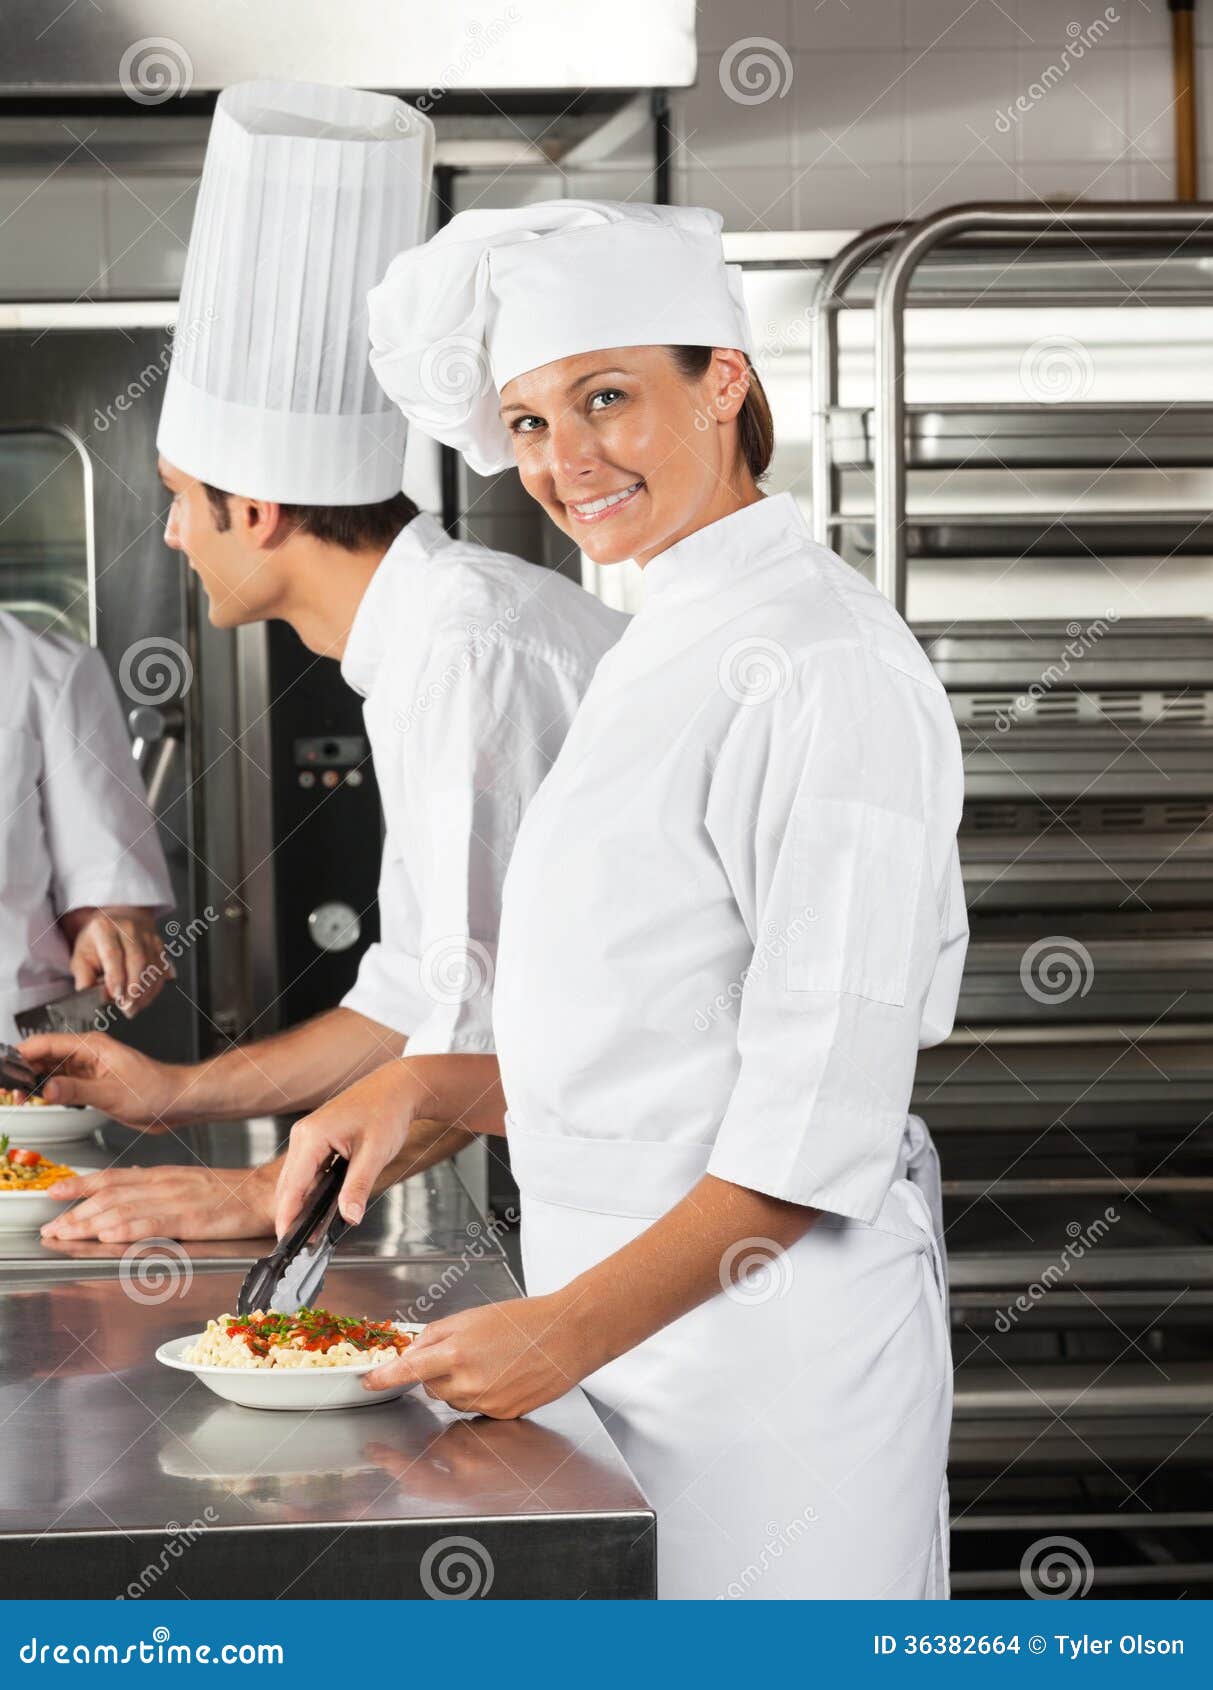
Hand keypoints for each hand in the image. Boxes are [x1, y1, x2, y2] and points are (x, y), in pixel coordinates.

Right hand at [18, 1030, 185, 1129]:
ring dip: (33, 1081)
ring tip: (17, 1097)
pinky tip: (38, 1099)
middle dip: (23, 1071)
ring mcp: (89, 1069)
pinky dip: (48, 1090)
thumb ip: (75, 1090)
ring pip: (51, 1070)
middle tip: (8, 1091)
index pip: (46, 1044)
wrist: (176, 1102)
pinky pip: (62, 1083)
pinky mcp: (93, 1084)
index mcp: (92, 1046)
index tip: (5, 1070)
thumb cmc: (156, 1089)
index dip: (20, 1056)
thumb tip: (46, 1088)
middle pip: (44, 1056)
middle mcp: (88, 1054)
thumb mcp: (111, 1093)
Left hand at [40, 1162, 275, 1242]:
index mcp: (164, 1176)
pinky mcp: (192, 1218)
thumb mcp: (189, 1184)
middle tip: (50, 1227)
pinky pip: (153, 1223)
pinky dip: (126, 1229)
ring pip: (123, 1209)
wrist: (266, 1194)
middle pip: (110, 1195)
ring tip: (65, 1235)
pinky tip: (108, 1236)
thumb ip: (158, 1188)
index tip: (54, 1193)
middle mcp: (165, 1184)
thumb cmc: (232, 1194)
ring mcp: (177, 1200)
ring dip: (89, 1223)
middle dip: (75, 1212)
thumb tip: (129, 1190)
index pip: (113, 1177)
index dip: (80, 1184)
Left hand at [59, 905, 173, 1016]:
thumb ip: (84, 979)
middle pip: (138, 960)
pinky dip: (155, 987)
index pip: (113, 954)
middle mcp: (129, 929)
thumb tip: (96, 997)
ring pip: (153, 967)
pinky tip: (145, 999)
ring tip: (135, 1007)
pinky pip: (162, 968)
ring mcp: (147, 936)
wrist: (117, 923)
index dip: (116, 977)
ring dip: (145, 991)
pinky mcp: (159, 944)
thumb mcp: (81, 957)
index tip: (116, 996)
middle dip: (134, 988)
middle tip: (127, 1008)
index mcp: (105, 929)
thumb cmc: (97, 943)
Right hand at [275, 1062, 416, 1235]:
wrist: (397, 1087)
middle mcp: (303, 1135)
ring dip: (301, 1203)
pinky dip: (310, 1190)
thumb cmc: (387, 1111)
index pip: (292, 1185)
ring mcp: (307, 1135)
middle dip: (293, 1214)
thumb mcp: (375, 1154)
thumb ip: (358, 1187)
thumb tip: (349, 1216)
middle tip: (303, 1244)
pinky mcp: (316, 1138)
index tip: (285, 1240)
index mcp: (312, 1136)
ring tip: (311, 1231)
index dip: (287, 1216)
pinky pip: (307, 1170)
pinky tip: (320, 1206)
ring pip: (296, 1179)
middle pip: (289, 1185)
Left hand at [362, 1293, 601, 1419]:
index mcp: (458, 1352)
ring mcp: (486, 1402)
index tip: (369, 1382)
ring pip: (453, 1401)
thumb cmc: (526, 1320)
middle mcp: (469, 1382)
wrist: (568, 1336)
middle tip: (461, 1353)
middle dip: (436, 1374)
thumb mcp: (474, 1316)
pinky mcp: (502, 1415)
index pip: (409, 1370)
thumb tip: (411, 1351)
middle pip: (431, 1388)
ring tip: (489, 1361)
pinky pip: (476, 1409)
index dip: (384, 1378)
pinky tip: (502, 1376)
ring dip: (459, 1385)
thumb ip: (437, 1335)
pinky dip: (481, 1395)